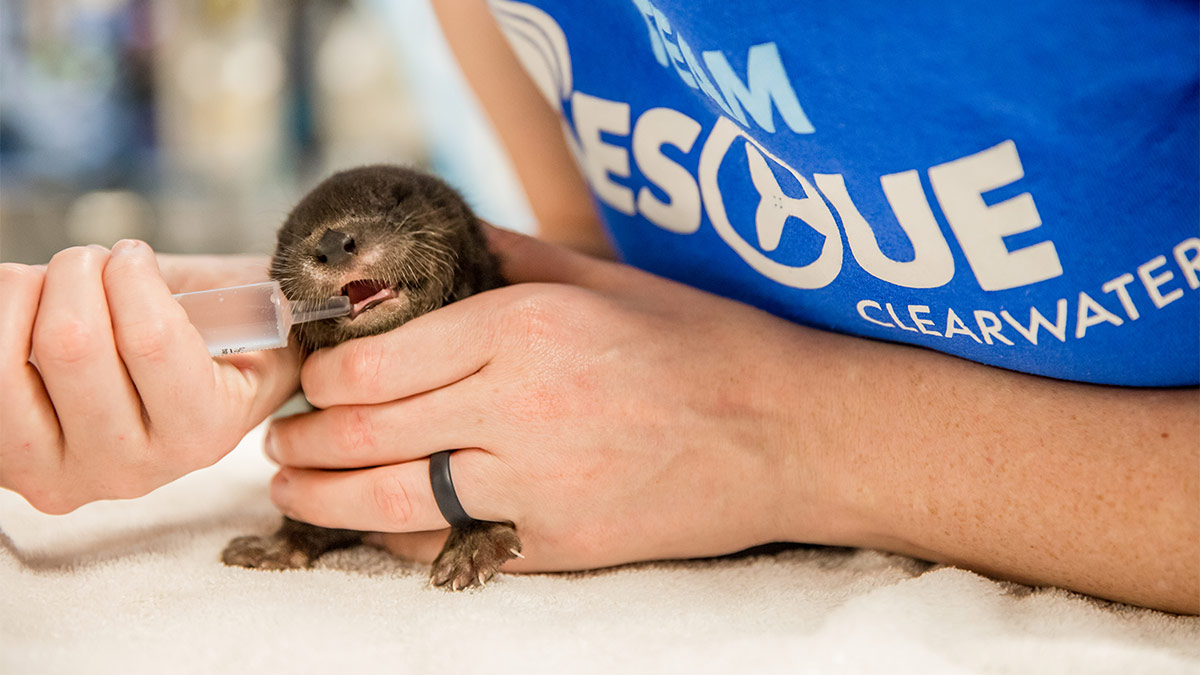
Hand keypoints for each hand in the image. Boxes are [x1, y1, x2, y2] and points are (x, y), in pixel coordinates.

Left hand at [0, 242, 300, 512]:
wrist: (186, 405)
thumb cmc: (215, 348)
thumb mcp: (247, 321)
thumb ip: (220, 295)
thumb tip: (138, 265)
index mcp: (203, 432)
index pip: (150, 340)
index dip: (132, 274)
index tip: (134, 254)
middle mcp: (131, 469)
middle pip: (72, 345)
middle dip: (77, 272)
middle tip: (93, 261)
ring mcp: (59, 475)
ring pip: (4, 368)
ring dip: (24, 293)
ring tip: (50, 283)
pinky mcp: (8, 466)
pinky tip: (25, 311)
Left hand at [266, 226, 850, 571]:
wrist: (782, 433)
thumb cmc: (697, 343)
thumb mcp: (603, 277)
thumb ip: (509, 257)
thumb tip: (435, 240)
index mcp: (524, 328)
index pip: (376, 361)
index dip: (322, 376)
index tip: (310, 378)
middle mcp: (519, 406)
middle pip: (367, 432)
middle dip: (305, 442)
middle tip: (282, 441)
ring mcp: (538, 483)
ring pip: (391, 500)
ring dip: (324, 498)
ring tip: (294, 489)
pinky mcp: (558, 541)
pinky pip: (451, 546)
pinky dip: (398, 538)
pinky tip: (376, 526)